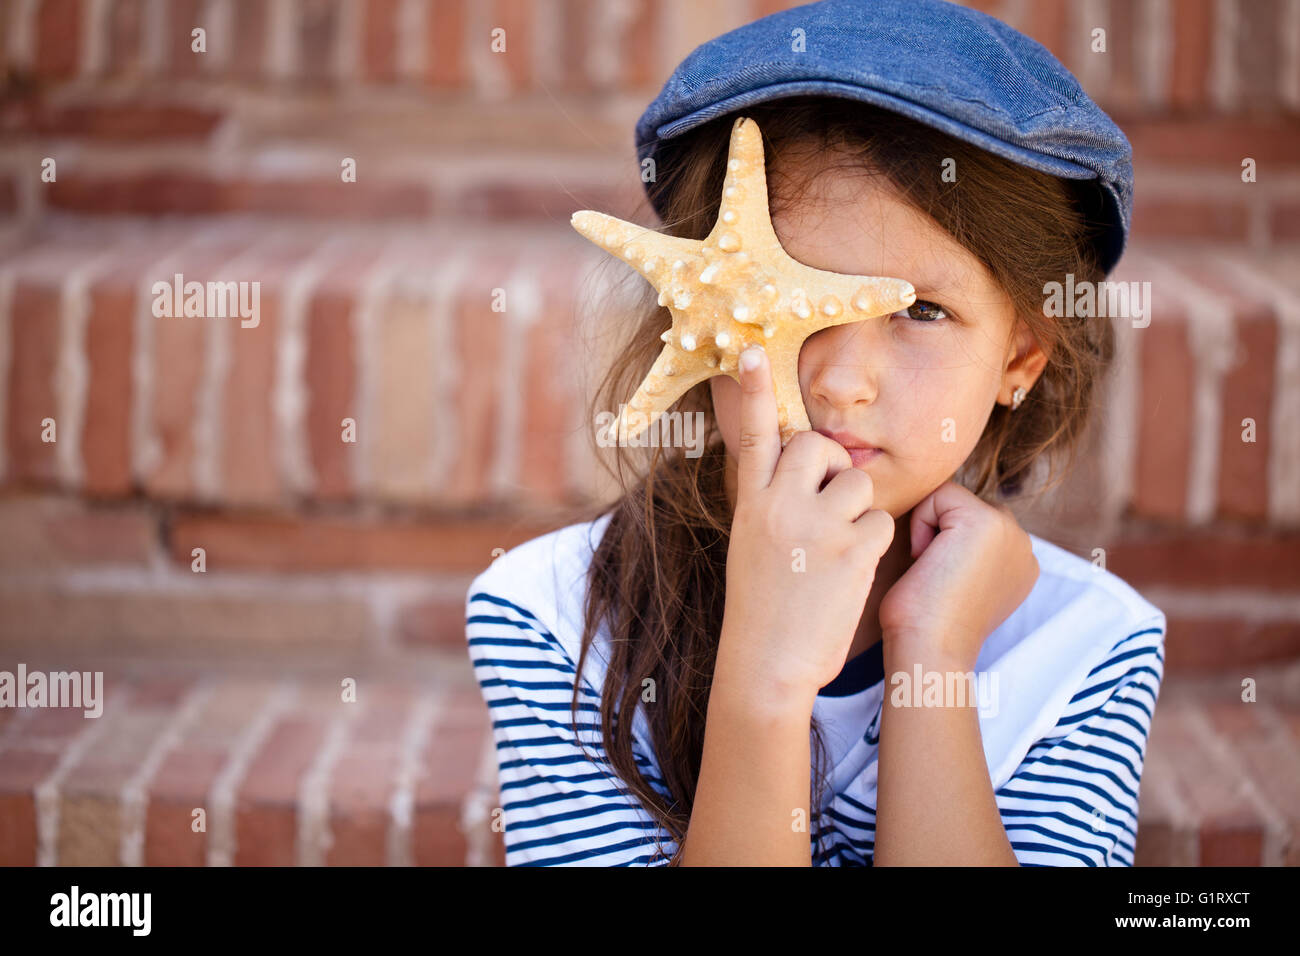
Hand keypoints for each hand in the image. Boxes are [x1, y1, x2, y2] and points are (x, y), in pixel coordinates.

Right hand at [717, 345, 895, 702]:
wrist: (764, 663)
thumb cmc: (761, 607)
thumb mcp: (752, 544)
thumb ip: (773, 504)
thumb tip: (807, 472)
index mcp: (750, 503)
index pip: (753, 434)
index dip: (754, 391)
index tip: (750, 350)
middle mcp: (779, 505)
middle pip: (817, 445)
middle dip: (833, 463)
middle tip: (830, 496)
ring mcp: (815, 526)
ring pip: (859, 481)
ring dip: (859, 509)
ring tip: (839, 546)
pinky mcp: (851, 550)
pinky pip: (881, 520)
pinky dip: (875, 542)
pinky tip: (853, 569)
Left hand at [877, 481, 1038, 666]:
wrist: (929, 648)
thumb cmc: (926, 623)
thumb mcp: (958, 579)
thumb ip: (965, 551)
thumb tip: (941, 529)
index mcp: (1019, 561)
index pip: (969, 520)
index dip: (940, 541)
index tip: (942, 581)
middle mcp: (1023, 543)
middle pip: (960, 506)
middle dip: (939, 531)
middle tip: (937, 575)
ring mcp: (1012, 531)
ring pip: (951, 499)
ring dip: (931, 528)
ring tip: (935, 569)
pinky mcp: (988, 522)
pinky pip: (940, 494)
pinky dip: (921, 523)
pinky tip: (928, 559)